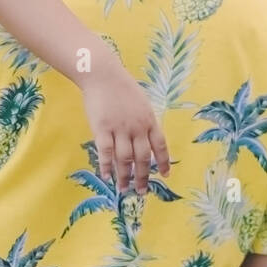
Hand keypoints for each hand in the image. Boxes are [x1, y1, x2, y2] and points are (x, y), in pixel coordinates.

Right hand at [79, 60, 168, 193]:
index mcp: (150, 120)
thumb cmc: (121, 87)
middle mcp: (137, 127)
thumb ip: (144, 121)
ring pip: (125, 158)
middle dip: (143, 177)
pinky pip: (106, 152)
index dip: (163, 162)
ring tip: (124, 189)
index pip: (160, 146)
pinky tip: (107, 176)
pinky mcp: (102, 128)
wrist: (103, 75)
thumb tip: (144, 140)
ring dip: (125, 176)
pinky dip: (106, 166)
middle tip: (141, 192)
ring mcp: (120, 128)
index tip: (164, 176)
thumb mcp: (141, 103)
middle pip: (143, 158)